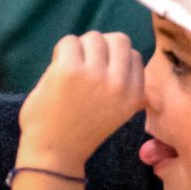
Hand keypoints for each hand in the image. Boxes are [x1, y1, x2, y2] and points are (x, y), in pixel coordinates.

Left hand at [14, 31, 145, 189]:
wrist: (55, 152)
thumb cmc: (81, 132)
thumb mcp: (118, 111)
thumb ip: (124, 86)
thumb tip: (126, 55)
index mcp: (135, 94)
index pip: (134, 56)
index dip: (114, 59)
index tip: (100, 72)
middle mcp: (120, 83)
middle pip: (119, 40)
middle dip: (100, 46)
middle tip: (84, 64)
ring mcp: (95, 74)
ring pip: (94, 37)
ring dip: (80, 48)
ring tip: (69, 68)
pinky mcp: (70, 70)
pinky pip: (69, 41)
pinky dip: (61, 50)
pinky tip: (56, 70)